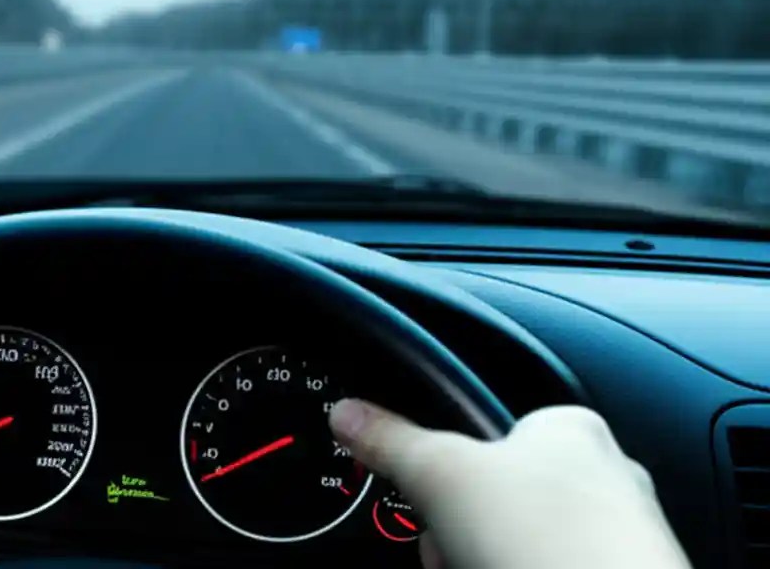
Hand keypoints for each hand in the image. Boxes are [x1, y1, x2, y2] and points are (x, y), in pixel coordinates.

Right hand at [329, 400, 691, 568]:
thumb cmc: (551, 544)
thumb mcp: (441, 475)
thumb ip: (391, 440)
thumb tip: (349, 415)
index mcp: (569, 427)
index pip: (491, 426)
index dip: (450, 462)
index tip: (429, 491)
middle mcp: (607, 476)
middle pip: (499, 493)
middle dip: (463, 524)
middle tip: (452, 545)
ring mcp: (620, 539)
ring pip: (522, 541)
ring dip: (485, 556)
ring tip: (480, 568)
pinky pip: (549, 568)